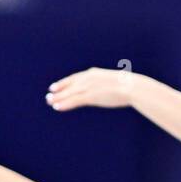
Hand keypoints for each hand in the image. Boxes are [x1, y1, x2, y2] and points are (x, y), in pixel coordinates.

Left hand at [44, 68, 161, 110]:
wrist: (132, 87)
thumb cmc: (127, 86)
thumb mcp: (113, 82)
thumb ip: (104, 85)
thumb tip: (105, 89)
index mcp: (93, 74)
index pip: (74, 78)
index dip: (63, 83)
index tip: (54, 86)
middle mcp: (88, 78)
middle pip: (69, 85)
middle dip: (58, 91)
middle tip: (48, 96)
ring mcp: (89, 87)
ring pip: (69, 93)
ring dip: (58, 98)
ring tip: (49, 102)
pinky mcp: (91, 96)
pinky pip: (74, 101)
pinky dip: (65, 104)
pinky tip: (57, 107)